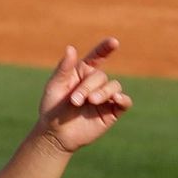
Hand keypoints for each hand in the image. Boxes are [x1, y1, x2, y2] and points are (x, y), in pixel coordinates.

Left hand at [35, 38, 132, 152]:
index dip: (106, 48)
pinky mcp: (112, 111)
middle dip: (88, 87)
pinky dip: (123, 99)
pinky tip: (116, 99)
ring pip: (114, 86)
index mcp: (82, 73)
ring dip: (103, 92)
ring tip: (91, 102)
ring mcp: (105, 97)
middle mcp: (95, 83)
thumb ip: (64, 68)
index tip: (113, 42)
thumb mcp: (55, 87)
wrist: (55, 134)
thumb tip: (71, 48)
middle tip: (75, 101)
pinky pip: (125, 102)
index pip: (97, 56)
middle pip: (101, 77)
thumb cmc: (53, 109)